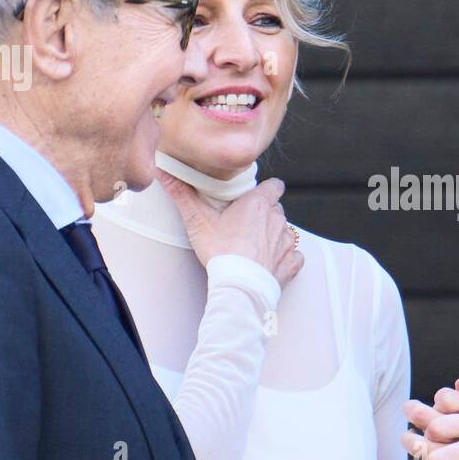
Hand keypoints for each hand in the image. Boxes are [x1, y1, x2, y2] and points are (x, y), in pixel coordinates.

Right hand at [157, 171, 302, 287]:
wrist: (239, 287)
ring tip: (253, 246)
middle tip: (244, 224)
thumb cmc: (220, 253)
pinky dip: (284, 257)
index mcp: (258, 205)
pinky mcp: (291, 263)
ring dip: (273, 235)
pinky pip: (293, 256)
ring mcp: (286, 242)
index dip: (266, 189)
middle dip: (265, 214)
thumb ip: (182, 194)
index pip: (274, 185)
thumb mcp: (197, 220)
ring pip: (285, 231)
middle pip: (276, 209)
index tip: (253, 196)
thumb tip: (165, 172)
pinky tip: (269, 262)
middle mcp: (277, 220)